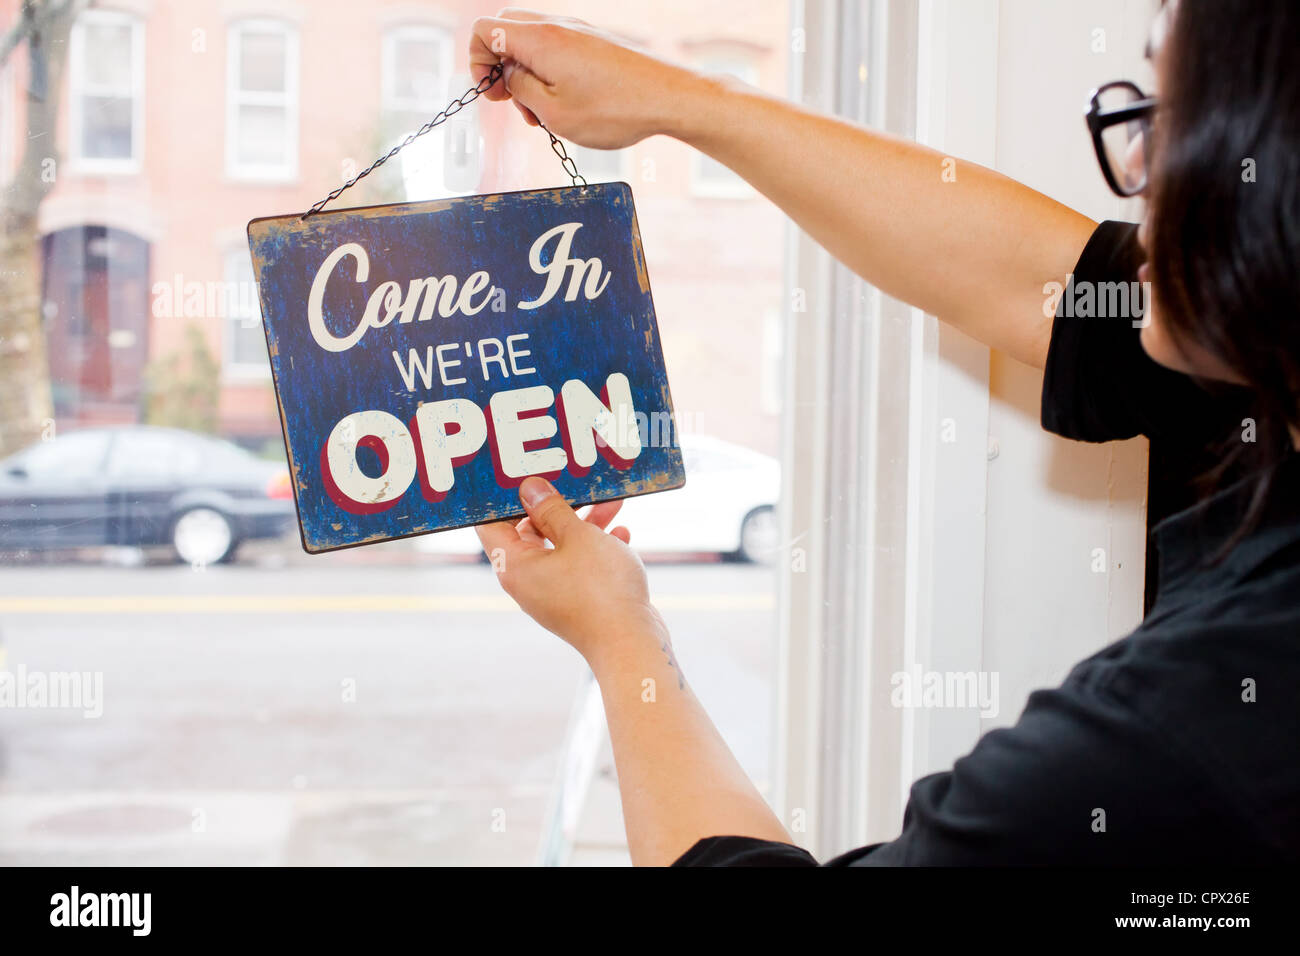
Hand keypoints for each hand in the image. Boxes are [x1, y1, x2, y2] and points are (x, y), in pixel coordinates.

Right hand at [468, 8, 706, 147]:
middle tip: (512, 101)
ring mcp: (578, 32)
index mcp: (540, 39)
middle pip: (505, 30)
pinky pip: (556, 49)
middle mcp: (557, 27)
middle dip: (499, 66)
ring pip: (531, 42)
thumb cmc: (616, 110)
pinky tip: (564, 104)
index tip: (493, 95)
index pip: (484, 30)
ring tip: (542, 112)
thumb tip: (507, 75)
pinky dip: (548, 72)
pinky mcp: (594, 43)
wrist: (670, 99)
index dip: (476, 63)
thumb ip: (521, 89)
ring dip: (526, 74)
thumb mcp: (554, 112)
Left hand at [476, 477, 667, 662]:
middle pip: (530, 531)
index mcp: (514, 566)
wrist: (631, 643)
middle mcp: (527, 581)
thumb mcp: (578, 536)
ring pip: (561, 547)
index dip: (500, 496)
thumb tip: (529, 489)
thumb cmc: (601, 590)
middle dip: (556, 504)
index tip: (517, 472)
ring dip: (584, 523)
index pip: (490, 523)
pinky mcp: (576, 601)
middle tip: (573, 481)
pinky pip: (580, 566)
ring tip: (611, 502)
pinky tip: (622, 534)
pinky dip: (598, 548)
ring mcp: (552, 593)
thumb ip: (553, 509)